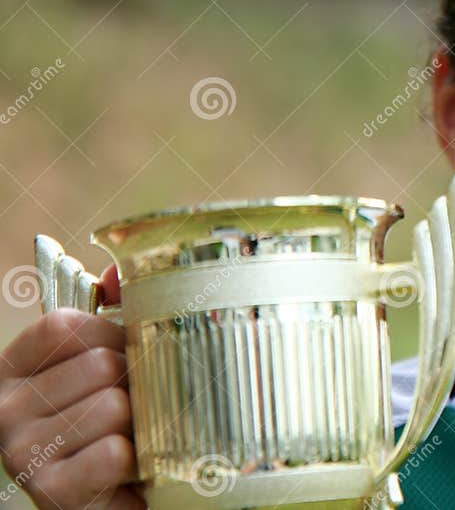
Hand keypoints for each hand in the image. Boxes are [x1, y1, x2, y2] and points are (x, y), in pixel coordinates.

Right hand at [0, 264, 144, 508]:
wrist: (108, 498)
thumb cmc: (107, 425)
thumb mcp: (101, 365)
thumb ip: (111, 311)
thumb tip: (115, 269)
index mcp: (13, 370)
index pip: (65, 325)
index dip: (111, 335)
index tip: (124, 356)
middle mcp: (5, 408)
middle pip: (100, 366)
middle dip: (135, 384)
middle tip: (135, 407)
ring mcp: (21, 451)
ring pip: (114, 406)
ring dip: (140, 423)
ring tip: (131, 438)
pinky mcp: (49, 490)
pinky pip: (116, 451)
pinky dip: (136, 458)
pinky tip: (128, 467)